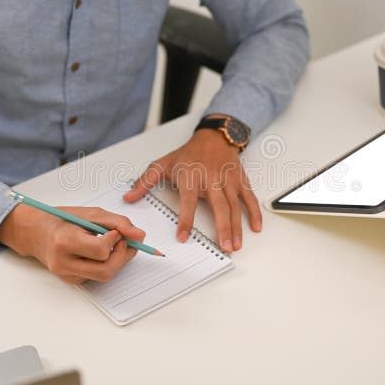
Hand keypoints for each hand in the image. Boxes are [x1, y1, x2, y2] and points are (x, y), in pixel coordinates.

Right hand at [0, 203, 144, 282]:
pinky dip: (105, 265)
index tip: (116, 232)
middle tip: (125, 242)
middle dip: (123, 256)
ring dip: (117, 261)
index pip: (100, 250)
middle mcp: (63, 262)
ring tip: (115, 246)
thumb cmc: (62, 220)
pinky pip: (96, 277)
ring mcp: (66, 274)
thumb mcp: (90, 214)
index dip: (115, 241)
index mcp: (65, 241)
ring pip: (104, 276)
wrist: (35, 232)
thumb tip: (140, 236)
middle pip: (106, 270)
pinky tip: (100, 253)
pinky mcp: (70, 281)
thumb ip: (118, 223)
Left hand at [123, 128, 262, 251]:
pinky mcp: (240, 181)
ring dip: (237, 226)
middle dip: (222, 228)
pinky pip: (249, 198)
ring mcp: (228, 180)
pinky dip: (254, 213)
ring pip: (234, 206)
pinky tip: (255, 228)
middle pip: (219, 206)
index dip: (186, 220)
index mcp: (191, 176)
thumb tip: (128, 198)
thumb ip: (145, 182)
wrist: (214, 137)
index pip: (188, 201)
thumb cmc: (188, 153)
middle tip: (224, 247)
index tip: (183, 237)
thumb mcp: (163, 164)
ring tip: (235, 245)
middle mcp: (211, 179)